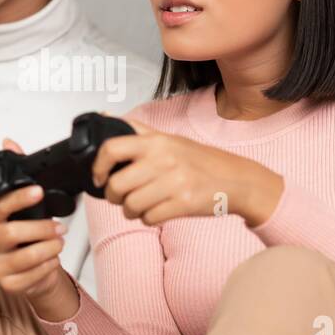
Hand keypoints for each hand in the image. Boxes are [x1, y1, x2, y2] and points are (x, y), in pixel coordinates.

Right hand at [0, 138, 78, 320]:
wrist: (26, 271)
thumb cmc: (23, 236)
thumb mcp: (21, 206)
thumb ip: (16, 175)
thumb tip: (9, 142)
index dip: (19, 199)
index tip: (39, 192)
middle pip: (12, 233)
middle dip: (41, 228)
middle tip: (60, 227)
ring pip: (24, 257)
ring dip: (48, 248)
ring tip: (58, 242)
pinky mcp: (5, 284)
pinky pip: (31, 276)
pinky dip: (47, 266)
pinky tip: (51, 259)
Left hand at [90, 119, 284, 226]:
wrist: (236, 179)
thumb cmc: (199, 160)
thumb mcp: (169, 139)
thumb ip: (135, 129)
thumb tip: (103, 116)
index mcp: (156, 141)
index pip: (111, 148)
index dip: (98, 166)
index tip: (98, 176)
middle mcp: (163, 159)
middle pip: (116, 185)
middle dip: (113, 196)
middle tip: (121, 196)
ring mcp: (174, 182)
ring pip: (130, 206)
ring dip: (130, 211)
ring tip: (141, 205)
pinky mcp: (183, 203)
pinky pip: (148, 218)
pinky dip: (148, 218)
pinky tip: (157, 210)